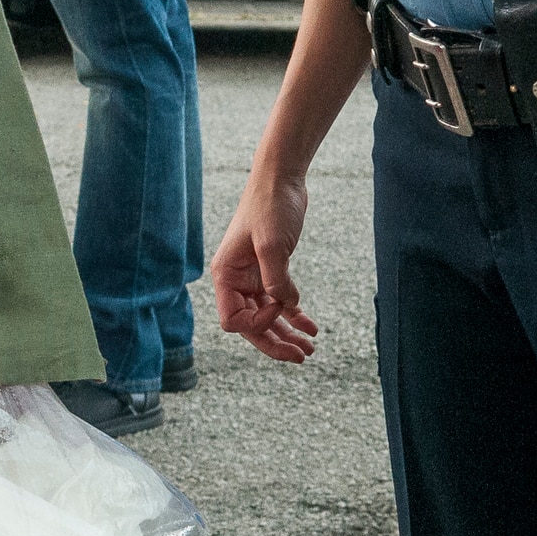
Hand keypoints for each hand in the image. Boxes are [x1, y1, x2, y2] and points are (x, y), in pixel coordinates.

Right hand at [213, 170, 319, 361]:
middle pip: (251, 325)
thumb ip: (275, 280)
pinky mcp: (271, 270)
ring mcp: (253, 276)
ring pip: (268, 317)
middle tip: (302, 357)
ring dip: (287, 334)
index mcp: (226, 275)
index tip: (279, 305)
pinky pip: (280, 301)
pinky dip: (295, 315)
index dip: (257, 324)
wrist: (282, 179)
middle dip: (275, 343)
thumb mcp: (272, 243)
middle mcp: (236, 280)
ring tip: (310, 349)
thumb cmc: (270, 206)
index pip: (232, 321)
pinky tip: (310, 326)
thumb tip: (285, 307)